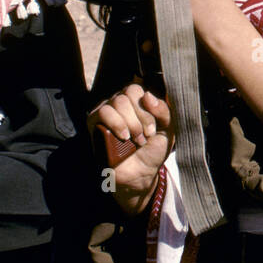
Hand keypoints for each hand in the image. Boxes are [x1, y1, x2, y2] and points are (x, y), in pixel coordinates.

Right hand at [88, 84, 171, 214]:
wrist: (140, 173)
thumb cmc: (153, 148)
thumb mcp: (168, 129)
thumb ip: (164, 111)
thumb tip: (148, 95)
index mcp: (137, 100)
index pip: (137, 89)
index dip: (147, 108)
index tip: (152, 130)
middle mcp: (120, 102)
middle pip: (128, 95)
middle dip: (140, 118)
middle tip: (144, 136)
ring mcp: (106, 112)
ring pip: (117, 102)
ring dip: (130, 123)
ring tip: (135, 139)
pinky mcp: (94, 124)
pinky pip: (103, 113)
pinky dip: (117, 124)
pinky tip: (124, 137)